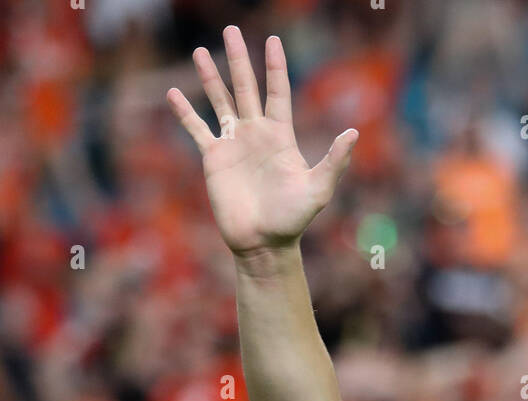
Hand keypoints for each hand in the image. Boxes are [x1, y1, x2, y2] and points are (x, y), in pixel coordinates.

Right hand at [167, 26, 357, 257]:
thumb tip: (353, 133)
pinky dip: (185, 112)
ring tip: (199, 51)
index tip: (273, 40)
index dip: (275, 67)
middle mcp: (256, 134)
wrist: (263, 243)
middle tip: (231, 31)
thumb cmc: (292, 220)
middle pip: (246, 88)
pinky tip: (173, 92)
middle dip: (238, 60)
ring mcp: (234, 144)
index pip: (277, 92)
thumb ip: (334, 161)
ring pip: (220, 102)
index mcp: (280, 136)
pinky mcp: (214, 158)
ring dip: (211, 77)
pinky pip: (197, 129)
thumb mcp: (318, 190)